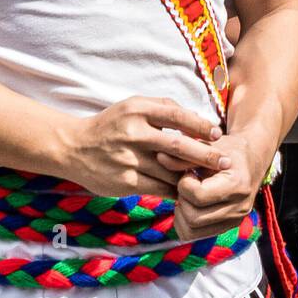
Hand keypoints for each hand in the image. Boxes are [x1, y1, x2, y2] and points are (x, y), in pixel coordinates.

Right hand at [61, 96, 228, 197]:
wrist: (72, 148)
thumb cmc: (111, 125)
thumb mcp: (132, 107)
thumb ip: (162, 108)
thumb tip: (197, 120)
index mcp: (136, 110)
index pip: (176, 115)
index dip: (200, 126)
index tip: (217, 135)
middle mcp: (132, 133)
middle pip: (177, 145)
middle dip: (204, 155)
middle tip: (225, 162)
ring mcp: (128, 159)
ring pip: (169, 170)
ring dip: (191, 175)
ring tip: (210, 179)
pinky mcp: (125, 181)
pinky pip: (158, 187)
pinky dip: (175, 190)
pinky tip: (187, 191)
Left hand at [172, 129, 271, 241]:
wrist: (250, 160)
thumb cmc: (226, 150)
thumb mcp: (207, 146)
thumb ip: (183, 154)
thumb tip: (159, 157)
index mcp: (237, 184)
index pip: (198, 196)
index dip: (184, 184)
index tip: (189, 173)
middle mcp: (240, 207)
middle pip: (193, 218)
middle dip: (182, 200)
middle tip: (185, 185)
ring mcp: (235, 220)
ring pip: (192, 231)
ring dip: (181, 213)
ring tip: (187, 195)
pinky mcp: (228, 227)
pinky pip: (195, 235)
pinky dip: (185, 222)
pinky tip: (190, 204)